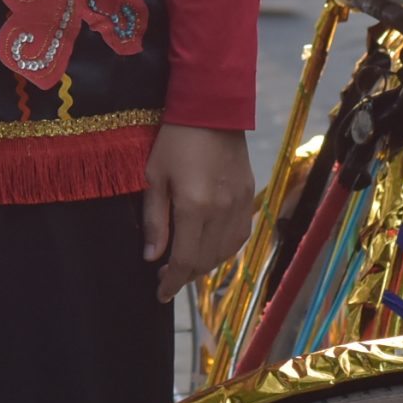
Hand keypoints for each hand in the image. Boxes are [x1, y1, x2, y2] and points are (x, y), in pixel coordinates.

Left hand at [142, 124, 252, 302]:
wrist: (211, 108)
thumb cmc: (174, 139)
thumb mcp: (154, 176)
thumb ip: (155, 219)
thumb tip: (152, 257)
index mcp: (195, 207)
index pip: (185, 260)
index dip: (172, 282)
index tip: (160, 294)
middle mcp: (222, 212)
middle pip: (207, 260)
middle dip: (186, 275)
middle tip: (166, 277)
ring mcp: (241, 205)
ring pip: (226, 252)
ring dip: (205, 264)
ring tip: (185, 264)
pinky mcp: (250, 197)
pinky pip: (239, 235)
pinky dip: (224, 248)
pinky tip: (210, 246)